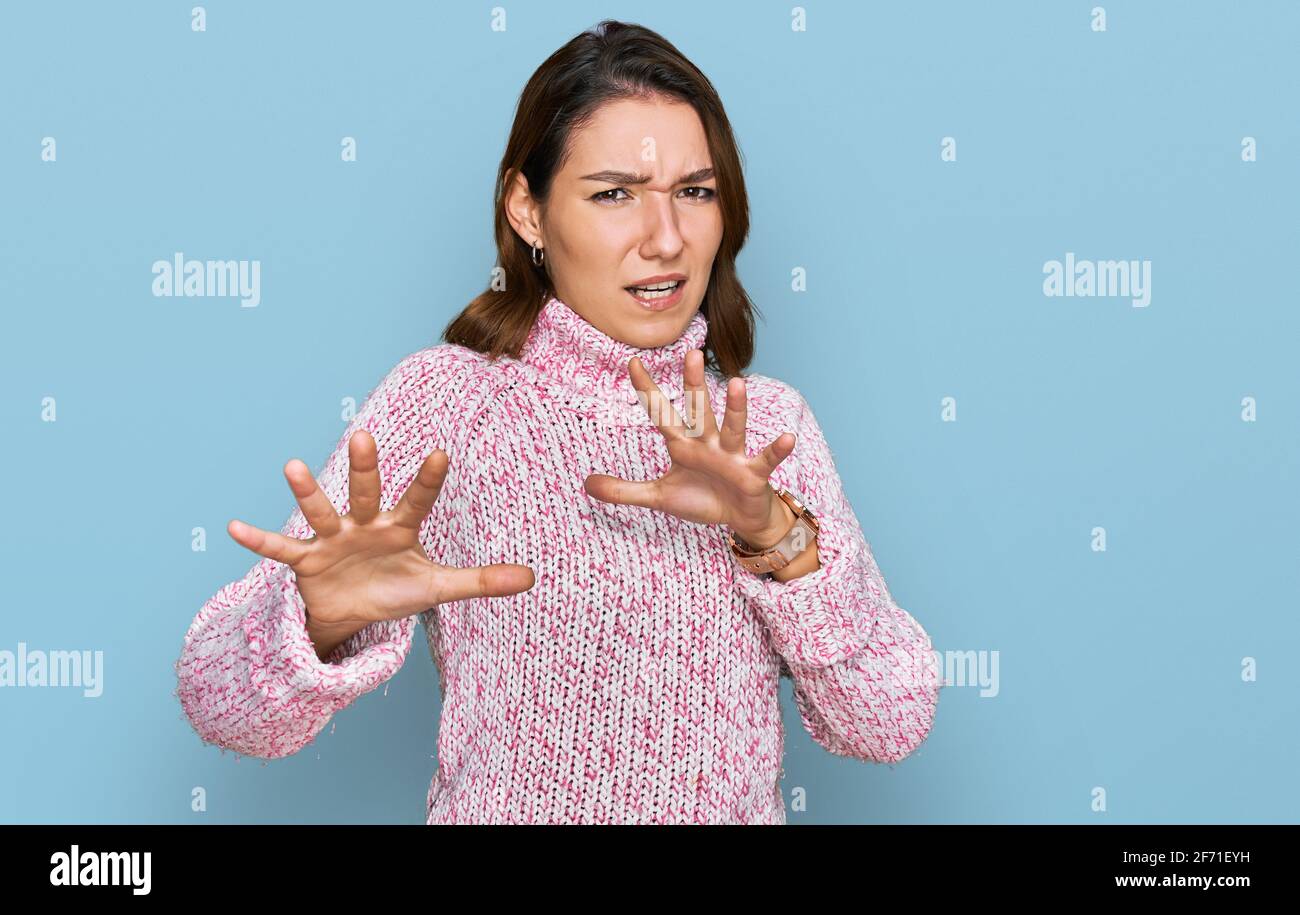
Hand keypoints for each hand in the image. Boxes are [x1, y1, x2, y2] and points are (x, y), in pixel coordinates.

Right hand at [228, 430, 534, 656]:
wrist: (351, 614)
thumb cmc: (395, 589)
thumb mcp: (437, 588)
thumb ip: (480, 580)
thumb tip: (532, 578)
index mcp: (399, 528)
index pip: (418, 501)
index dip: (428, 480)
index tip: (439, 453)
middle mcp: (364, 525)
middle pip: (366, 493)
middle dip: (365, 469)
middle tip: (364, 435)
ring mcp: (332, 540)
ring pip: (320, 513)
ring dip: (308, 493)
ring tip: (292, 466)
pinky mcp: (306, 562)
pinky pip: (281, 551)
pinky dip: (259, 541)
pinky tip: (234, 526)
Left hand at [584, 350, 797, 547]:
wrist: (739, 518)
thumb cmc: (702, 499)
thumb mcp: (659, 497)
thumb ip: (624, 490)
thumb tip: (586, 483)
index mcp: (683, 444)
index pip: (662, 413)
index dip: (647, 391)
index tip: (632, 363)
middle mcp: (707, 443)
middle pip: (699, 411)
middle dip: (694, 385)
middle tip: (691, 352)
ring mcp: (732, 456)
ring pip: (733, 428)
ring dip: (736, 408)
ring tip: (737, 384)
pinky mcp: (753, 474)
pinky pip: (766, 459)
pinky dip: (777, 449)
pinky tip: (787, 438)